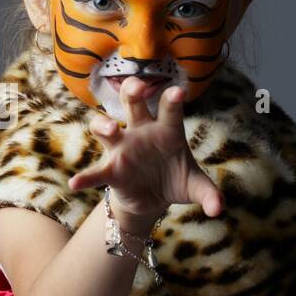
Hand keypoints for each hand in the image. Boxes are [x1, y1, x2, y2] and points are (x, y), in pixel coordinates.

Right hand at [67, 78, 223, 222]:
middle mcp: (141, 132)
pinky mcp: (112, 170)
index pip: (170, 110)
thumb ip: (209, 194)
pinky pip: (96, 172)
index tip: (178, 92)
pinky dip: (86, 177)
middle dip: (132, 91)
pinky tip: (76, 183)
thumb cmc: (175, 180)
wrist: (153, 198)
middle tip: (137, 87)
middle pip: (133, 103)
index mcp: (167, 130)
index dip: (172, 100)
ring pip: (107, 128)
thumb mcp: (195, 187)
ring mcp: (123, 149)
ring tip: (111, 129)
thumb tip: (218, 209)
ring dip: (104, 125)